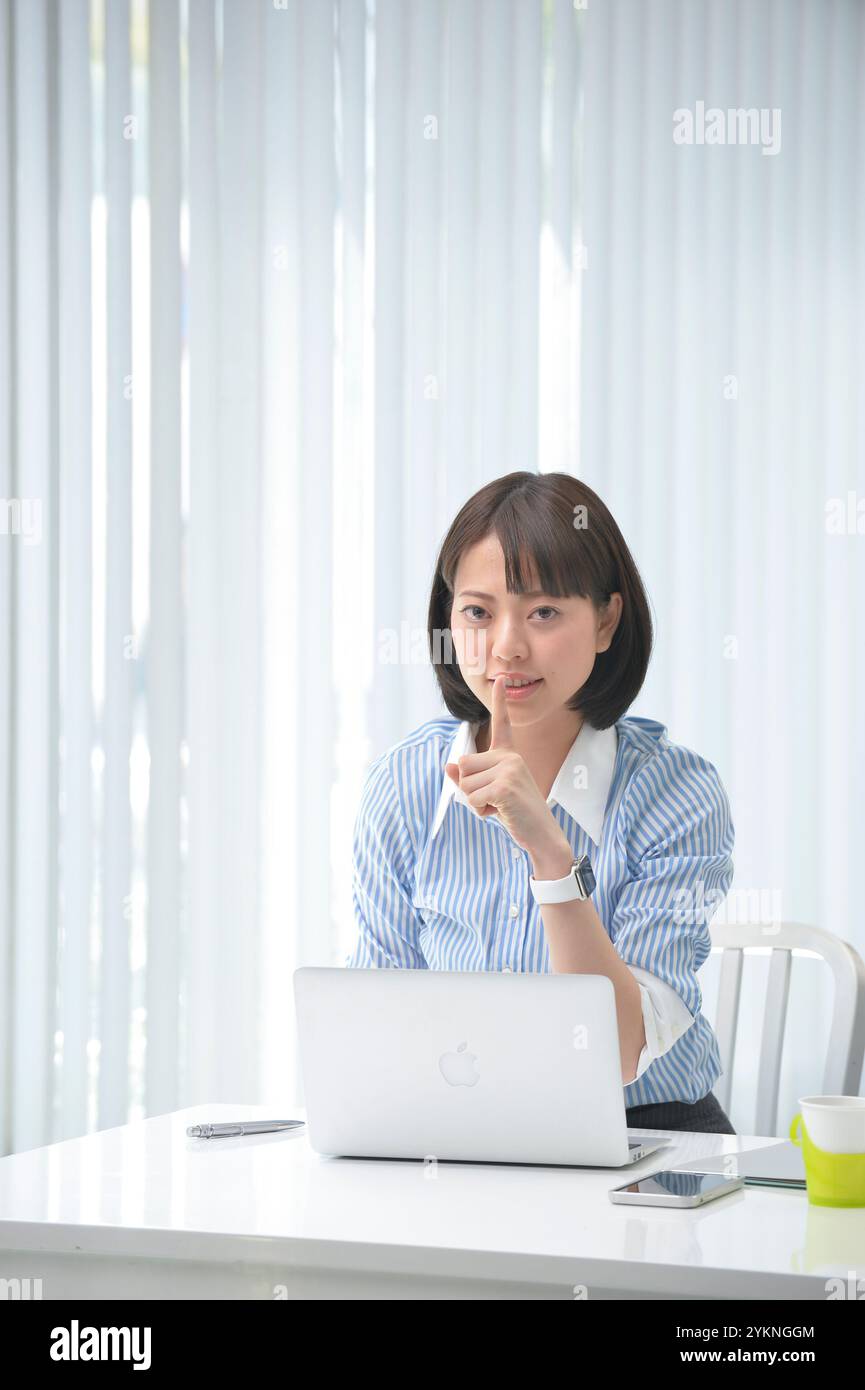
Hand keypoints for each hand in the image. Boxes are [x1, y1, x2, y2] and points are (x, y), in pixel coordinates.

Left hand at [444, 674, 569, 856]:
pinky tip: (501, 813)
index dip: (500, 700)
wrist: (541, 835)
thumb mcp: (488, 793)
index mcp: (508, 755)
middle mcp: (510, 757)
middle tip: (494, 800)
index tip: (501, 678)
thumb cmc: (515, 813)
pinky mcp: (505, 786)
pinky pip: (472, 797)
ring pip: (464, 784)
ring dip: (475, 802)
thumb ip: (467, 779)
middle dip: (469, 788)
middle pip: (462, 764)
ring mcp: (509, 770)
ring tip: (499, 807)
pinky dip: (480, 811)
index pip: (501, 724)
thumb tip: (447, 764)